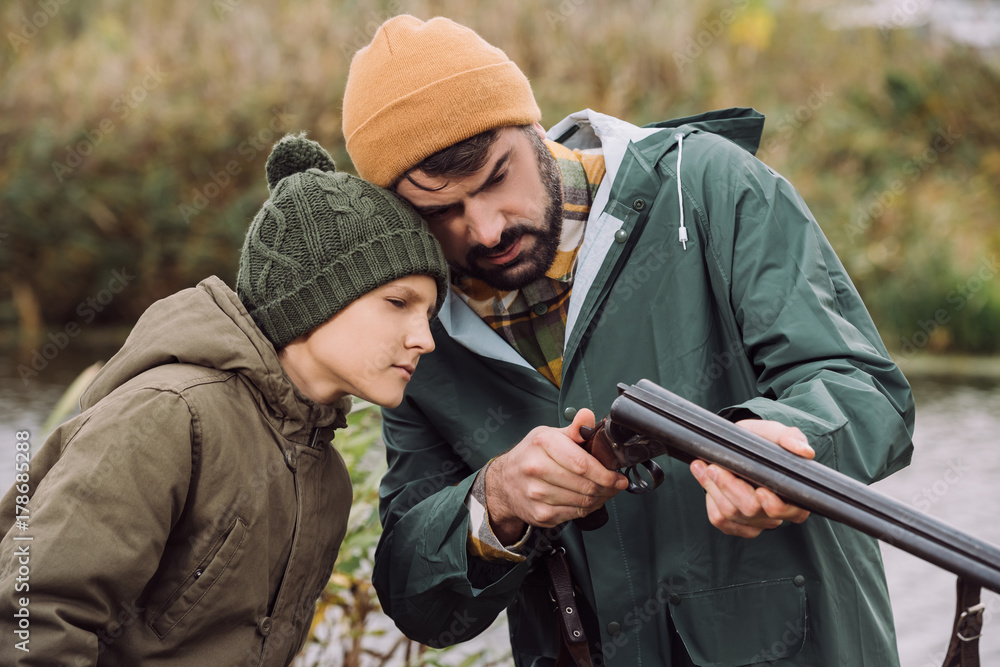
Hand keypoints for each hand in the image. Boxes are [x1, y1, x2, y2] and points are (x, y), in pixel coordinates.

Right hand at [485, 409, 628, 543]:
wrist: (504, 481)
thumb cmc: (531, 455)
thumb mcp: (549, 435)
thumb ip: (573, 429)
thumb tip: (587, 416)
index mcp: (542, 443)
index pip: (582, 463)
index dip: (605, 473)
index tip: (618, 477)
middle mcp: (536, 468)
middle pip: (585, 485)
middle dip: (607, 487)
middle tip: (615, 485)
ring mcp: (537, 494)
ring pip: (583, 502)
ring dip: (599, 499)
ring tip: (602, 491)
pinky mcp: (540, 514)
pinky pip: (574, 514)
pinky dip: (586, 508)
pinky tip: (587, 500)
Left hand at [690, 419, 813, 537]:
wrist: (741, 448)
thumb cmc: (763, 443)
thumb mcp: (776, 434)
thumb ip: (790, 438)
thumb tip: (804, 451)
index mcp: (795, 497)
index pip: (791, 512)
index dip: (775, 505)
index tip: (760, 490)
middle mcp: (776, 515)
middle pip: (752, 510)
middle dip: (730, 487)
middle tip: (715, 466)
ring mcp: (754, 523)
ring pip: (731, 513)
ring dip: (714, 488)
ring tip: (704, 466)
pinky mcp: (734, 524)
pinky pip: (719, 519)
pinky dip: (709, 496)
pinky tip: (703, 476)